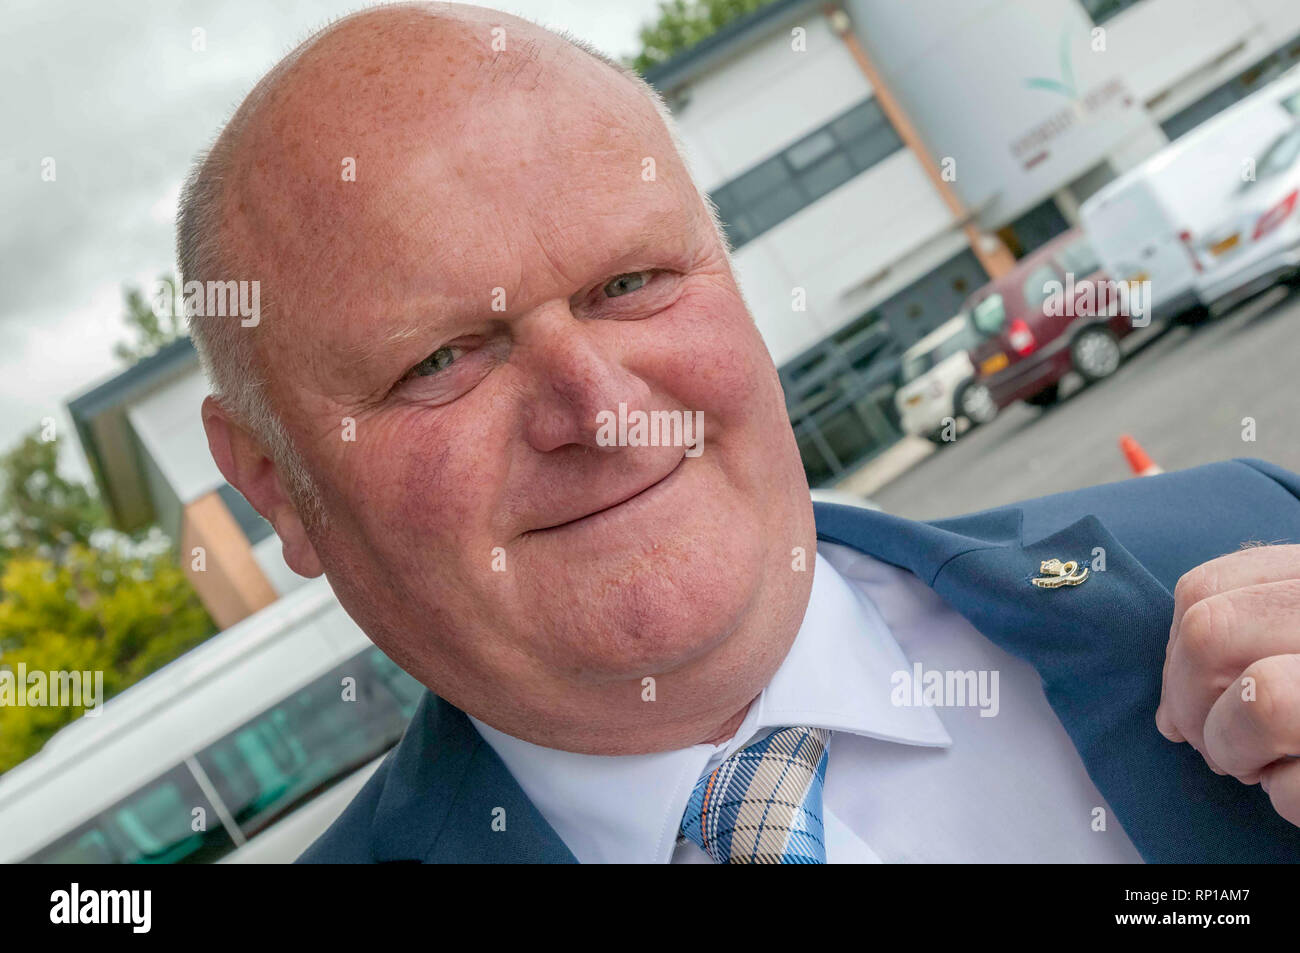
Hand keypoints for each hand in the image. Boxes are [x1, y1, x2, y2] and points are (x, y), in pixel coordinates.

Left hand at [1156, 544, 1299, 825]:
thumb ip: (1245, 651)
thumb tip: (1170, 718)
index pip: (1204, 592)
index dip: (1178, 653)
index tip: (1199, 693)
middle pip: (1210, 635)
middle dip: (1191, 703)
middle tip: (1221, 742)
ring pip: (1259, 700)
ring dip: (1236, 749)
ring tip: (1265, 765)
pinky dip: (1288, 797)